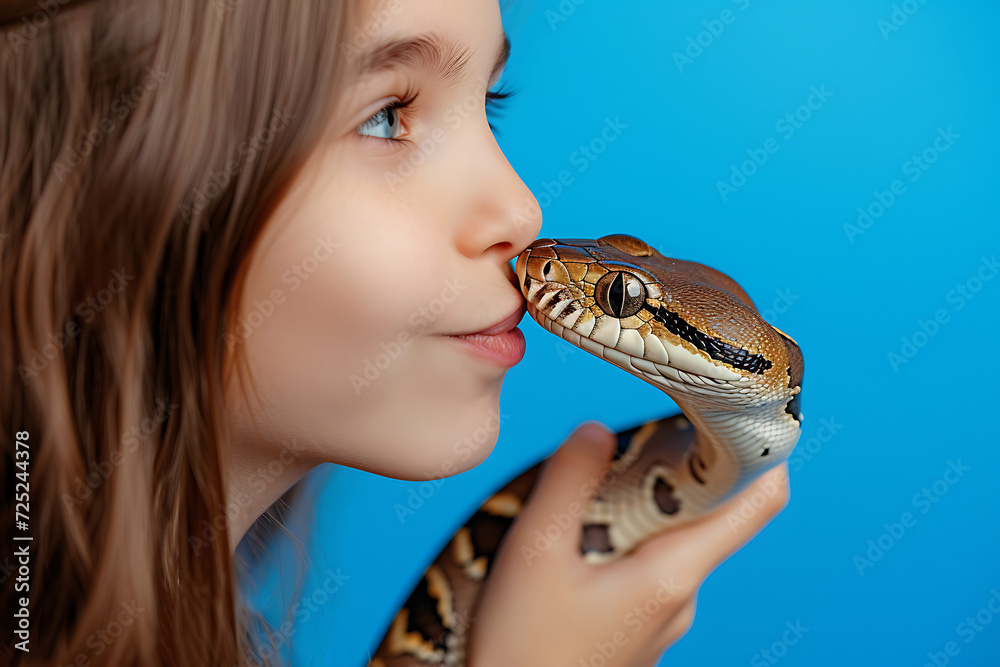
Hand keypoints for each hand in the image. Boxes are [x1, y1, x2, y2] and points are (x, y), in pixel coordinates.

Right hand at [467, 422, 788, 666]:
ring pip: (668, 540)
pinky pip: (645, 569)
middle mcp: (682, 596)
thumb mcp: (535, 552)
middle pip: (704, 513)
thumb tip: (597, 430)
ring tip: (576, 503)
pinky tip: (569, 550)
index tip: (730, 412)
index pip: (757, 501)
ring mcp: (663, 618)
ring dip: (633, 509)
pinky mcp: (639, 629)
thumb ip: (568, 480)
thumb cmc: (522, 648)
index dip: (759, 450)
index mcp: (673, 573)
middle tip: (615, 449)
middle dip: (666, 472)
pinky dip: (619, 543)